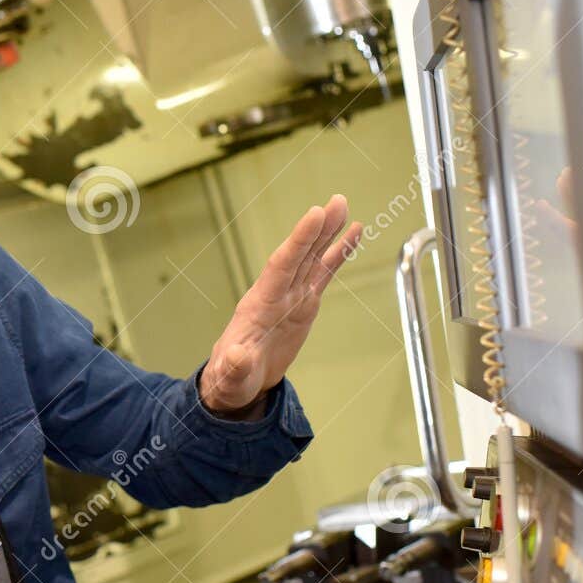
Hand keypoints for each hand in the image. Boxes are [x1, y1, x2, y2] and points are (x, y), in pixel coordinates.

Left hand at [200, 195, 361, 413]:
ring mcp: (291, 297)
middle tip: (336, 201)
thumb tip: (236, 357)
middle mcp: (276, 294)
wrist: (236, 382)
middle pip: (300, 255)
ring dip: (328, 233)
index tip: (314, 214)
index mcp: (259, 305)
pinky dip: (337, 254)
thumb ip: (235, 366)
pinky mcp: (303, 304)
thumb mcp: (231, 377)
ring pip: (312, 259)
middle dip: (317, 229)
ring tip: (342, 205)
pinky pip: (323, 274)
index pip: (282, 266)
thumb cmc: (231, 379)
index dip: (299, 241)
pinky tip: (351, 234)